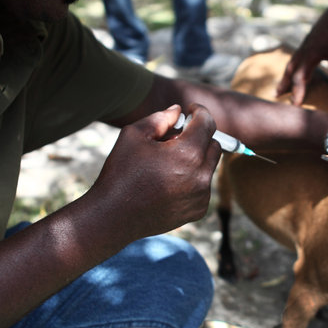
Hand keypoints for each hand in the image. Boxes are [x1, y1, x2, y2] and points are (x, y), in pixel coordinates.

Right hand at [90, 104, 220, 241]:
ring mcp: (202, 196)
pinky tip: (168, 183)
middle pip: (214, 145)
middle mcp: (201, 176)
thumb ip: (160, 118)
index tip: (191, 110)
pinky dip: (192, 180)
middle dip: (200, 136)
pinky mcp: (198, 210)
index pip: (207, 123)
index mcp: (187, 154)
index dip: (200, 112)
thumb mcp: (134, 135)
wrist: (113, 217)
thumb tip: (178, 111)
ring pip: (208, 166)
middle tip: (177, 137)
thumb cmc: (121, 173)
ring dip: (195, 159)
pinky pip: (203, 186)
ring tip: (167, 163)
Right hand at [276, 0, 327, 105]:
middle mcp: (307, 47)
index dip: (297, 92)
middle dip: (285, 82)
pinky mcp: (316, 35)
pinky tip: (316, 66)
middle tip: (276, 95)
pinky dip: (304, 62)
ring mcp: (311, 40)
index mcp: (312, 54)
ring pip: (297, 58)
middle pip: (291, 67)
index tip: (295, 105)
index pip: (301, 77)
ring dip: (292, 72)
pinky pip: (307, 52)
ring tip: (289, 82)